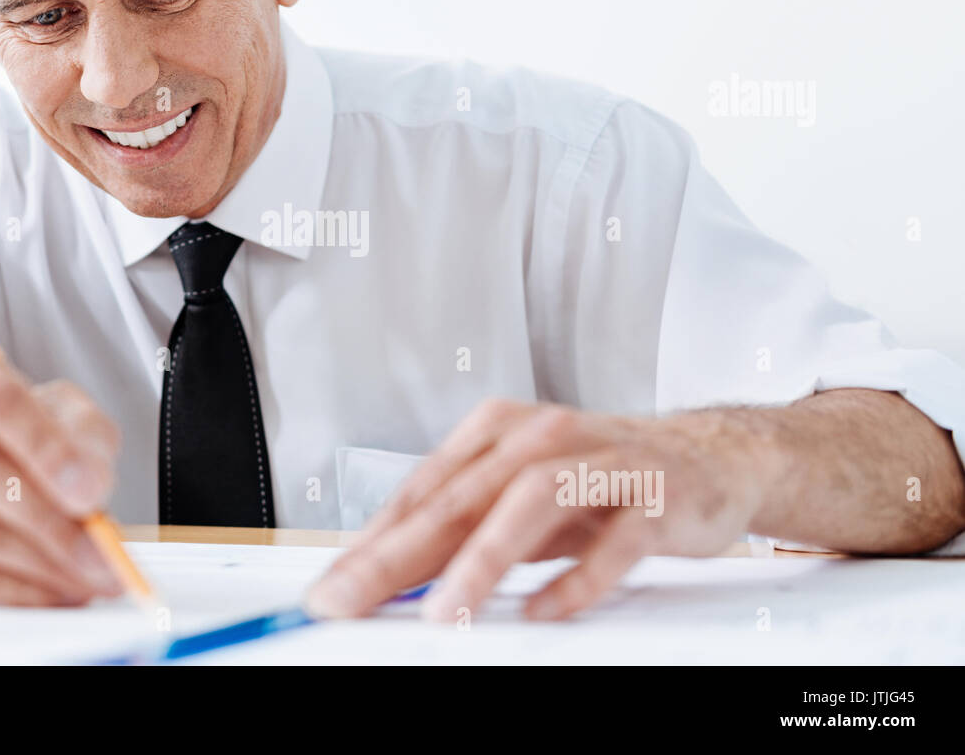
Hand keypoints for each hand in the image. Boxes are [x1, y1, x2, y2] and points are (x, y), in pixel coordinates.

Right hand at [0, 330, 121, 605]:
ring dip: (32, 559)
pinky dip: (4, 587)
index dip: (45, 447)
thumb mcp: (54, 412)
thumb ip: (83, 435)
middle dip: (46, 517)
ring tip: (82, 576)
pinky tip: (43, 590)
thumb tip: (91, 485)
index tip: (90, 491)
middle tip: (98, 553)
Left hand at [306, 398, 779, 621]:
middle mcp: (543, 437)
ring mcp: (600, 462)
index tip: (332, 587)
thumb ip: (461, 529)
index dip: (370, 541)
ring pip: (528, 503)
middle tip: (355, 599)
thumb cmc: (599, 478)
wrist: (710, 457)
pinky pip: (613, 539)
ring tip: (443, 611)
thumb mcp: (520, 497)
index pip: (421, 490)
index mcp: (498, 431)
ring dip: (481, 560)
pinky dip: (576, 578)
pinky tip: (543, 609)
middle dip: (399, 554)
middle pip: (459, 496)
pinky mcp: (655, 493)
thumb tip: (385, 575)